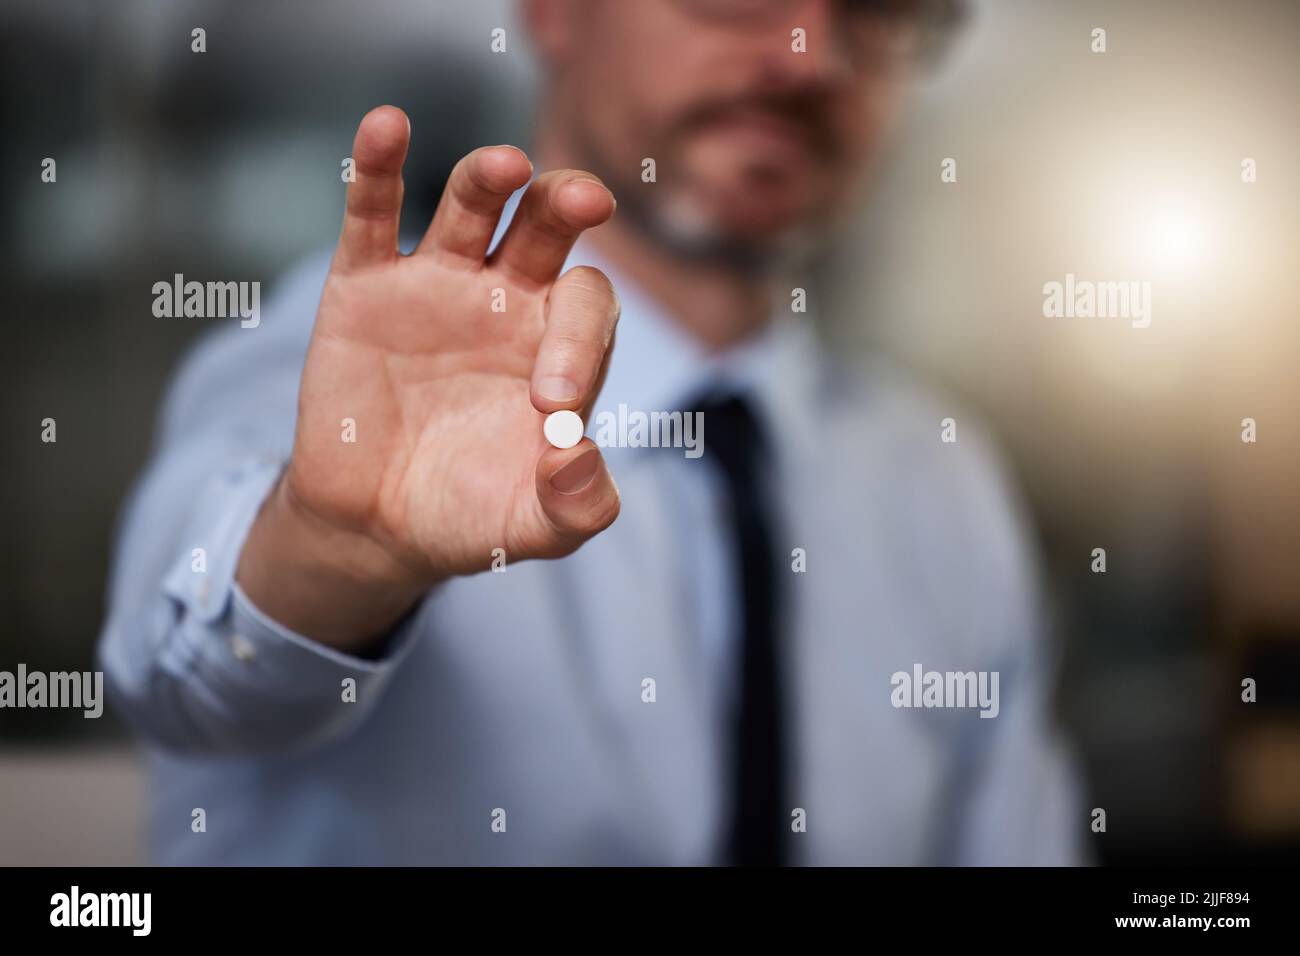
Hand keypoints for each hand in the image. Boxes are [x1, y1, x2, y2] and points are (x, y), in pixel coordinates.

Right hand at [237, 106, 620, 648]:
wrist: (377, 526)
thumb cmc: (468, 515)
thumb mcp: (532, 528)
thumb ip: (575, 506)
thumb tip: (583, 459)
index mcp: (558, 345)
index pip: (584, 309)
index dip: (579, 343)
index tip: (550, 406)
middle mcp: (506, 299)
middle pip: (547, 227)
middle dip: (567, 205)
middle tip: (586, 199)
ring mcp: (438, 285)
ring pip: (471, 207)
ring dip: (488, 178)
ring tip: (505, 167)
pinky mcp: (367, 286)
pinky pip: (375, 215)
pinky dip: (378, 169)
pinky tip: (387, 126)